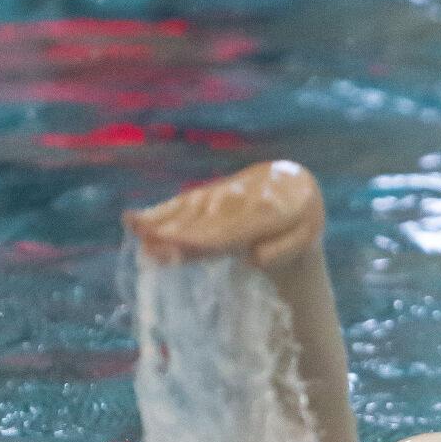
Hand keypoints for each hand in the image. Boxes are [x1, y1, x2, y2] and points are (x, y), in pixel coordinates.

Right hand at [123, 160, 324, 267]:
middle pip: (203, 219)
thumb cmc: (301, 220)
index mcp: (268, 208)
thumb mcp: (307, 236)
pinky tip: (136, 219)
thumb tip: (253, 257)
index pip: (230, 230)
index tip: (177, 247)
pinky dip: (161, 211)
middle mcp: (240, 196)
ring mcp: (221, 192)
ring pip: (189, 208)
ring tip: (133, 228)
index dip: (202, 239)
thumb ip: (284, 247)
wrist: (294, 184)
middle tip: (146, 241)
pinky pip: (184, 202)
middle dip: (175, 230)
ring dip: (160, 219)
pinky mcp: (209, 193)